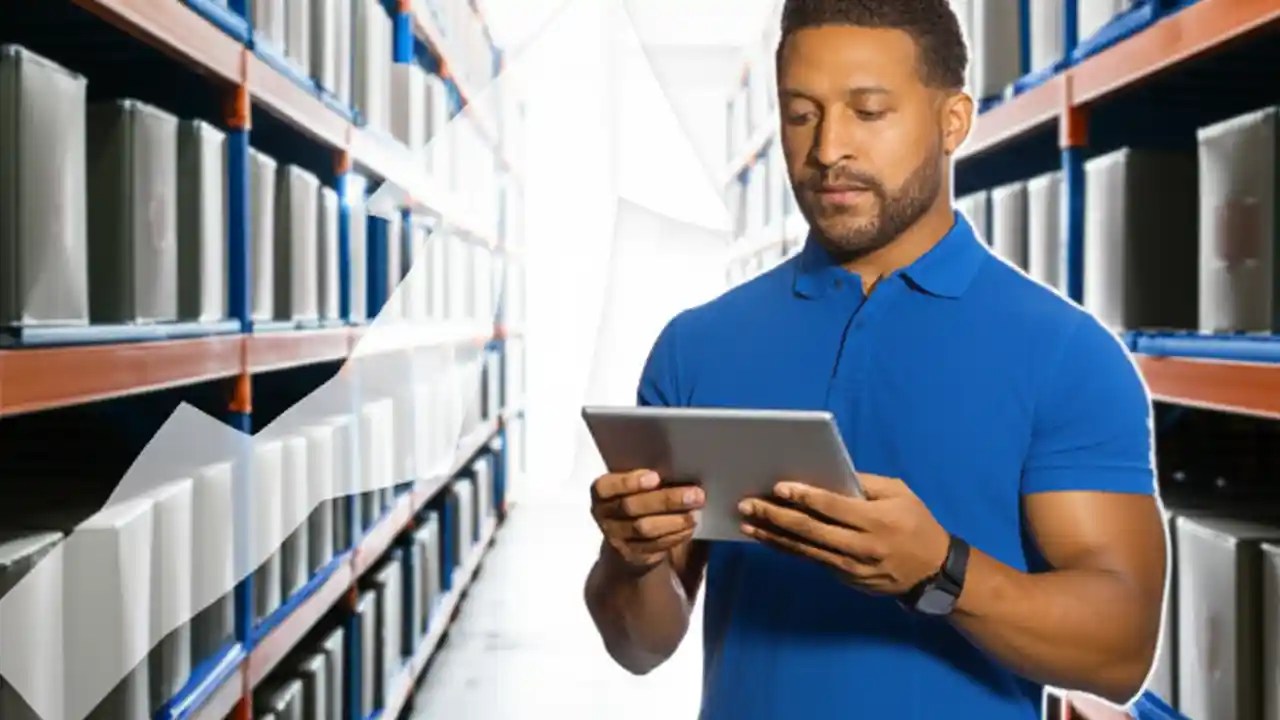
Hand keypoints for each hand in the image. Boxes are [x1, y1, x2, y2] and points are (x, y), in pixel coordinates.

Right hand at [590, 469, 705, 571]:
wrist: (629, 536)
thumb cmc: (639, 498)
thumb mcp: (637, 485)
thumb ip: (650, 479)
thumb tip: (680, 471)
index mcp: (602, 491)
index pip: (607, 486)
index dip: (629, 482)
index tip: (656, 477)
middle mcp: (604, 514)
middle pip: (631, 507)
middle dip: (666, 500)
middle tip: (695, 495)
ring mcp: (616, 537)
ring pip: (644, 528)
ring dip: (674, 520)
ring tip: (695, 513)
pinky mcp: (632, 554)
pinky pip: (653, 546)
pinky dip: (674, 536)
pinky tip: (689, 528)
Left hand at [737, 473, 949, 595]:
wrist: (933, 573)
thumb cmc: (916, 524)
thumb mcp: (900, 494)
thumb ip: (865, 483)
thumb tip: (828, 472)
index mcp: (876, 520)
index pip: (833, 507)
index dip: (804, 497)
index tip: (778, 487)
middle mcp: (860, 546)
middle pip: (810, 530)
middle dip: (776, 515)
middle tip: (748, 503)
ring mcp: (850, 567)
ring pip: (804, 549)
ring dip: (772, 535)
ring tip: (747, 522)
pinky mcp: (844, 578)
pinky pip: (811, 560)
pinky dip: (787, 548)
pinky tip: (768, 538)